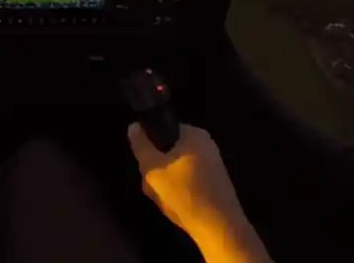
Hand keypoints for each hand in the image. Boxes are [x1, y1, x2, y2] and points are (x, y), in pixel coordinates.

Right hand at [127, 123, 270, 262]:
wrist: (219, 228)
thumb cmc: (184, 193)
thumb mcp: (153, 170)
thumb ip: (141, 146)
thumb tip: (134, 126)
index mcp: (195, 134)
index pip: (163, 130)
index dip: (150, 147)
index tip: (144, 165)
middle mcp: (207, 145)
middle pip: (169, 152)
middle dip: (157, 170)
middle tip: (152, 186)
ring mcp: (213, 165)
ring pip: (177, 169)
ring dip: (166, 184)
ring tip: (164, 200)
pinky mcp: (215, 183)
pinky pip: (189, 181)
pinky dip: (180, 192)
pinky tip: (176, 206)